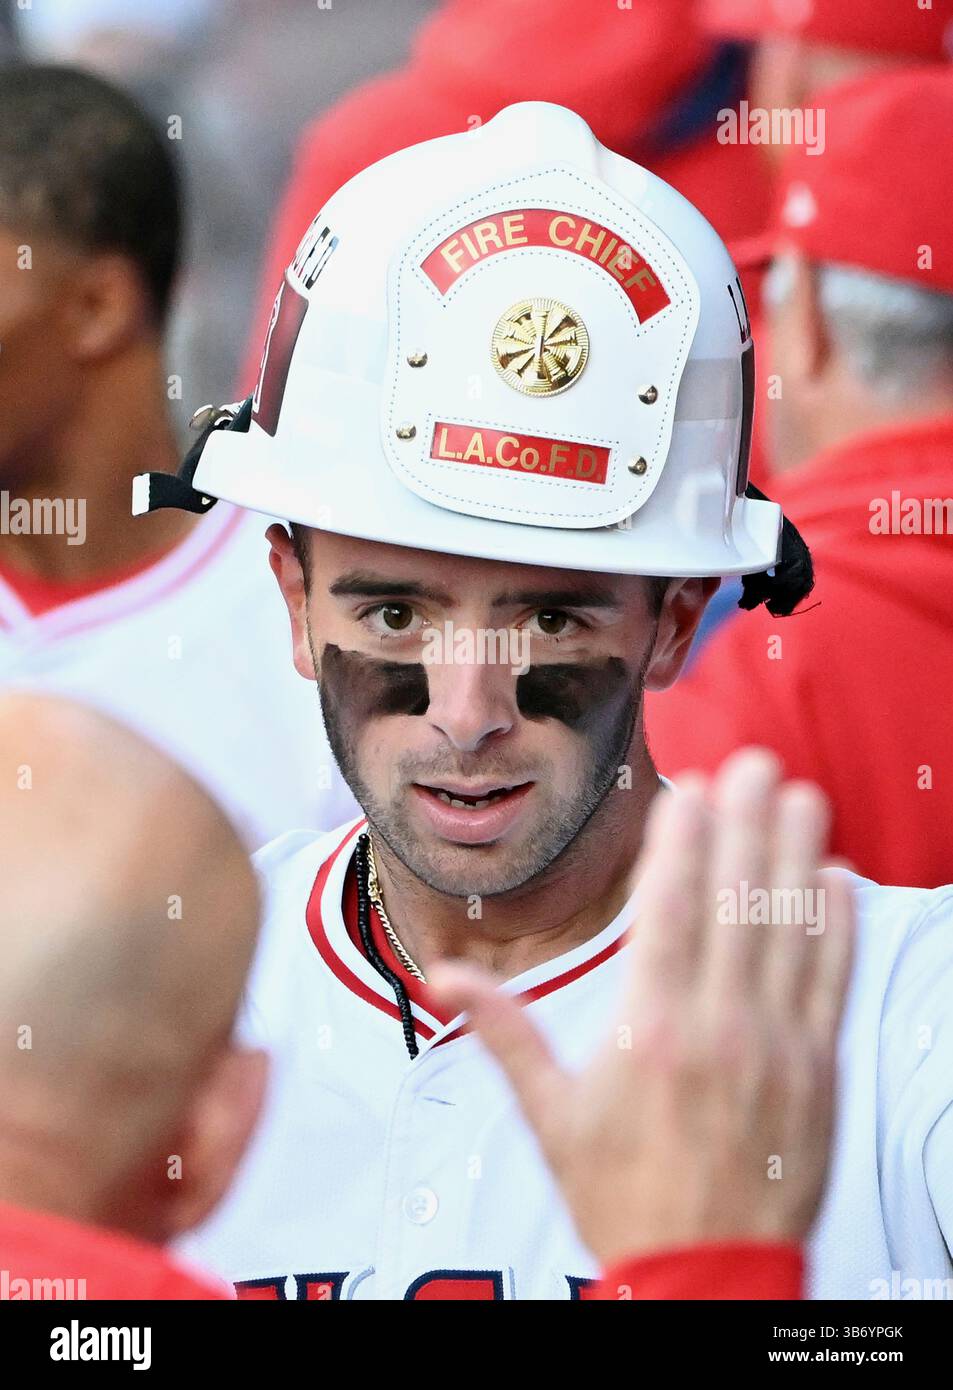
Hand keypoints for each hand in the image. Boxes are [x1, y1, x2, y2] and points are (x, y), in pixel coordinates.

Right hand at [429, 749, 853, 1266]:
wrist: (705, 1277)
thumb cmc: (623, 1197)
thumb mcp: (551, 1118)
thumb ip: (505, 1034)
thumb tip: (446, 978)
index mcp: (648, 1032)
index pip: (668, 913)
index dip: (684, 843)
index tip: (693, 790)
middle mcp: (717, 1028)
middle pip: (736, 904)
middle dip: (747, 824)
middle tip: (755, 761)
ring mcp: (776, 1047)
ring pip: (791, 932)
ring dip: (797, 856)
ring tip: (801, 794)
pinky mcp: (818, 1071)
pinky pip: (832, 984)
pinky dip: (837, 928)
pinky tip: (837, 880)